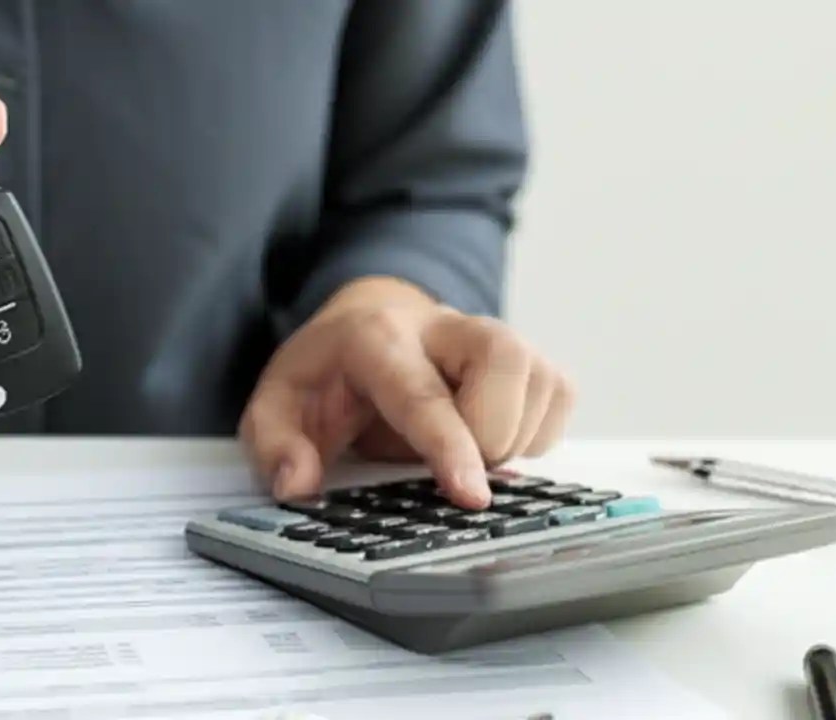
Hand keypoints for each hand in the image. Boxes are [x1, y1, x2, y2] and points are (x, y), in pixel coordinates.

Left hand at [239, 277, 575, 508]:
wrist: (363, 325)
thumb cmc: (325, 374)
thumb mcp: (275, 407)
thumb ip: (275, 446)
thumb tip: (298, 485)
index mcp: (376, 338)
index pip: (422, 392)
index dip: (450, 445)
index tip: (470, 495)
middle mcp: (443, 326)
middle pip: (504, 360)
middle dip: (491, 434)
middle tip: (453, 471)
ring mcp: (493, 336)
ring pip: (543, 381)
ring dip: (514, 440)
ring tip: (464, 454)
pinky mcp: (527, 356)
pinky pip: (560, 396)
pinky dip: (535, 434)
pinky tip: (491, 440)